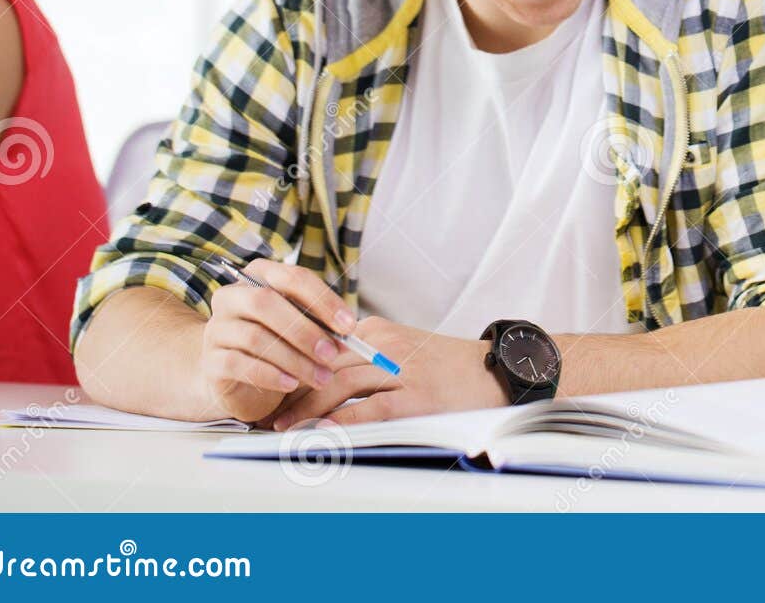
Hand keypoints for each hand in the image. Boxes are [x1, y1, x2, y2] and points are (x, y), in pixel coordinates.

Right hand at [196, 257, 355, 423]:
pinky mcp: (211, 361)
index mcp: (257, 276)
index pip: (292, 277)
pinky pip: (240, 364)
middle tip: (333, 354)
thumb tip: (348, 334)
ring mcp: (217, 329)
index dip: (323, 300)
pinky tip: (292, 384)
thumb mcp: (300, 327)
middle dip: (306, 330)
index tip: (349, 326)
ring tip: (321, 377)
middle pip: (266, 302)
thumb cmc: (277, 343)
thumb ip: (320, 324)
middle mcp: (231, 297)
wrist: (237, 378)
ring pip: (256, 337)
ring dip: (295, 359)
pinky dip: (271, 375)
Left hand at [267, 317, 506, 429]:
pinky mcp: (416, 397)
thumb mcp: (403, 347)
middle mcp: (387, 346)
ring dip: (307, 408)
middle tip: (267, 412)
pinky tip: (323, 433)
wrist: (496, 370)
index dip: (293, 367)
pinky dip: (344, 421)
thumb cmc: (448, 365)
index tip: (272, 387)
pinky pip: (371, 409)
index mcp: (379, 331)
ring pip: (341, 385)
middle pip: (325, 365)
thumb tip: (321, 373)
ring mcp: (402, 371)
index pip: (322, 346)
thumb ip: (365, 354)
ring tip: (284, 428)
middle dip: (292, 389)